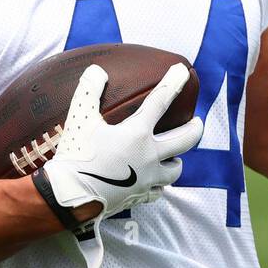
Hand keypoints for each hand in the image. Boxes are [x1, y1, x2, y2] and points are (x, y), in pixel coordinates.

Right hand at [40, 61, 202, 267]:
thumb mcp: (80, 119)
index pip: (161, 101)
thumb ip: (89, 92)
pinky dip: (158, 185)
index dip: (173, 83)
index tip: (183, 71)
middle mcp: (149, 156)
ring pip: (175, 170)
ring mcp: (147, 179)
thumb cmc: (76, 155)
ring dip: (176, 161)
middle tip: (197, 121)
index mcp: (137, 133)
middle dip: (195, 129)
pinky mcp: (139, 196)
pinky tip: (153, 182)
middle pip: (185, 140)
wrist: (70, 197)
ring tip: (173, 156)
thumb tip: (96, 70)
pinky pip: (157, 191)